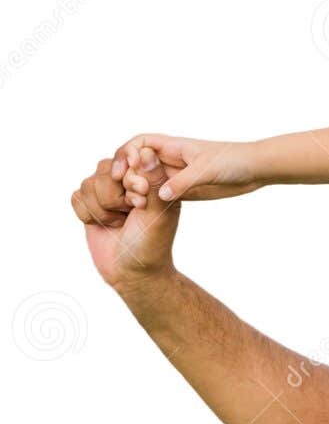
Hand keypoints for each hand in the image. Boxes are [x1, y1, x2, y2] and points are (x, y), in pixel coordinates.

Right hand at [72, 154, 180, 290]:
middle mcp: (128, 182)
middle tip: (130, 212)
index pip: (130, 158)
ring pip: (88, 182)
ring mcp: (108, 193)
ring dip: (102, 208)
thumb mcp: (157, 211)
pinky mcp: (90, 205)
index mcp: (151, 179)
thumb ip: (153, 180)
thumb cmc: (151, 243)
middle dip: (114, 196)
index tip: (138, 197)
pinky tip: (103, 225)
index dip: (129, 176)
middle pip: (105, 169)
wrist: (133, 272)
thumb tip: (147, 151)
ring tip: (118, 222)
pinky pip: (76, 196)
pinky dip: (88, 214)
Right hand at [112, 133, 262, 205]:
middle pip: (136, 164)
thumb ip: (184, 181)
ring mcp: (174, 176)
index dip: (126, 155)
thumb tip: (160, 195)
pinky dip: (147, 201)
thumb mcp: (207, 170)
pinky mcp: (182, 191)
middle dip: (128, 175)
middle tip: (133, 191)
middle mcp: (170, 160)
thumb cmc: (233, 160)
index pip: (138, 143)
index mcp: (173, 146)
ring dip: (135, 190)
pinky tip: (142, 211)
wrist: (255, 170)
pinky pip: (157, 194)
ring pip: (144, 180)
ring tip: (135, 204)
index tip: (124, 171)